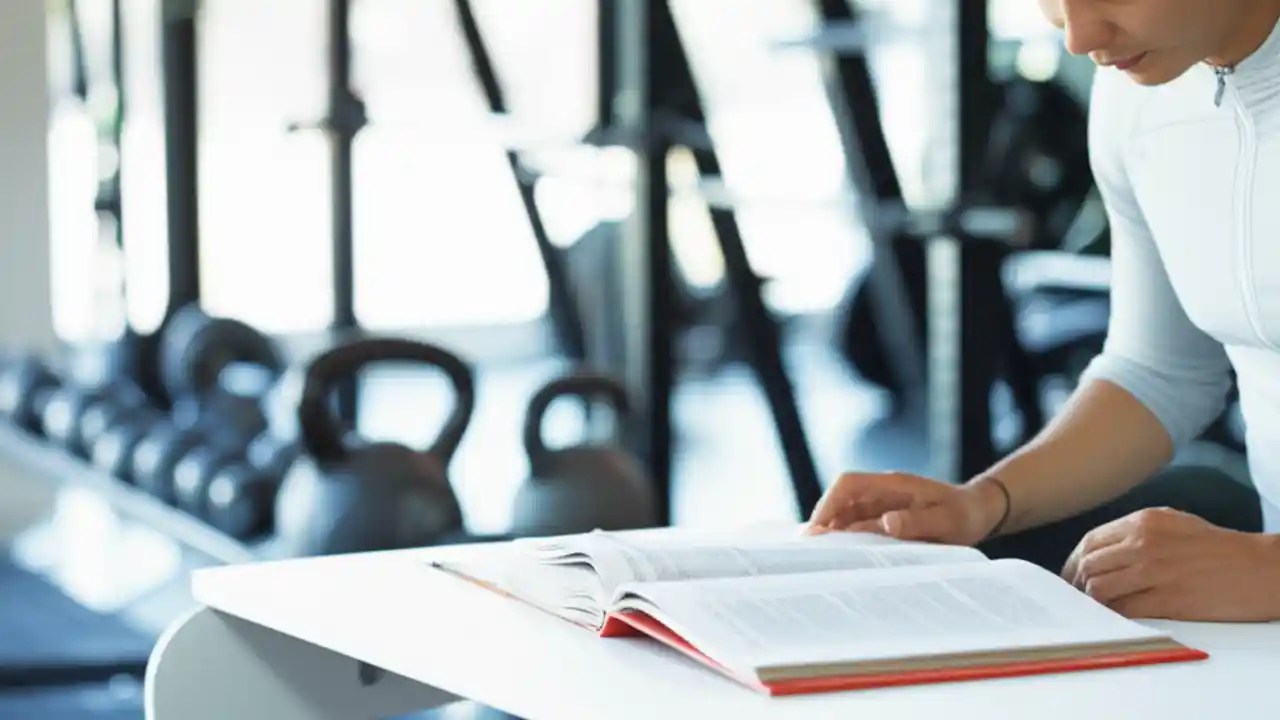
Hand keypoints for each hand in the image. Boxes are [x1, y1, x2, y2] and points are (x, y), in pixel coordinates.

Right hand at [804, 472, 1006, 545]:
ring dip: (833, 532)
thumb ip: (917, 521)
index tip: (818, 528)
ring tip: (822, 558)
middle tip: (810, 551)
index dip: (829, 503)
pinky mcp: (886, 518)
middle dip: (824, 521)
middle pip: (841, 499)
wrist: (981, 511)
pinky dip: (847, 539)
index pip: (848, 484)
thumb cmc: (965, 514)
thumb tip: (886, 523)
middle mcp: (883, 491)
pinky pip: (859, 526)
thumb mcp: (947, 520)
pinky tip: (843, 557)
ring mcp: (883, 504)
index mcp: (893, 484)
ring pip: (846, 513)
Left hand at [1063, 507, 1279, 620]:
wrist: (1260, 568)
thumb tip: (1100, 551)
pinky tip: (1115, 620)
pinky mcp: (1169, 599)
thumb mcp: (1173, 523)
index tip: (1070, 577)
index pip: (1090, 541)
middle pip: (1089, 566)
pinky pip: (1124, 611)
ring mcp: (1155, 572)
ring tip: (1096, 610)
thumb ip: (1136, 532)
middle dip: (1077, 585)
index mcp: (1143, 522)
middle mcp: (1144, 543)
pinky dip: (1113, 617)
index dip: (1073, 562)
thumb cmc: (1217, 547)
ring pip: (1100, 589)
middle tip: (1077, 599)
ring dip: (1093, 603)